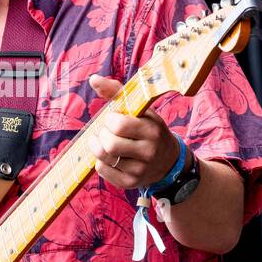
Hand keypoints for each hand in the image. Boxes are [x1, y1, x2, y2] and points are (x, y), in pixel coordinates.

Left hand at [87, 74, 181, 189]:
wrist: (168, 161)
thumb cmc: (148, 129)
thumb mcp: (140, 109)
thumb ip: (116, 91)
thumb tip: (93, 78)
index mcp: (152, 130)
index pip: (119, 125)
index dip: (110, 120)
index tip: (115, 119)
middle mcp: (148, 152)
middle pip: (110, 144)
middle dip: (102, 135)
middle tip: (107, 132)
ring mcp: (140, 170)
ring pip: (104, 158)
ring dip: (97, 147)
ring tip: (103, 141)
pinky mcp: (130, 183)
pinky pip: (103, 170)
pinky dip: (100, 161)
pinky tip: (109, 156)